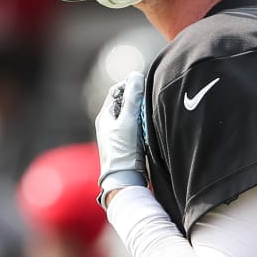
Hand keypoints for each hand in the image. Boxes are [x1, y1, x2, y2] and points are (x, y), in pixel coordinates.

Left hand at [94, 71, 147, 207]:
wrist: (125, 180)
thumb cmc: (123, 152)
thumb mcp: (128, 122)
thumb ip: (132, 99)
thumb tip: (136, 75)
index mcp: (105, 117)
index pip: (117, 92)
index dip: (130, 86)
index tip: (144, 87)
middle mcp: (110, 124)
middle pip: (126, 103)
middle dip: (139, 101)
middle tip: (150, 104)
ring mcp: (119, 134)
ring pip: (134, 115)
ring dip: (143, 114)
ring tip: (150, 119)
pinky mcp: (128, 144)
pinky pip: (138, 128)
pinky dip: (145, 126)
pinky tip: (151, 130)